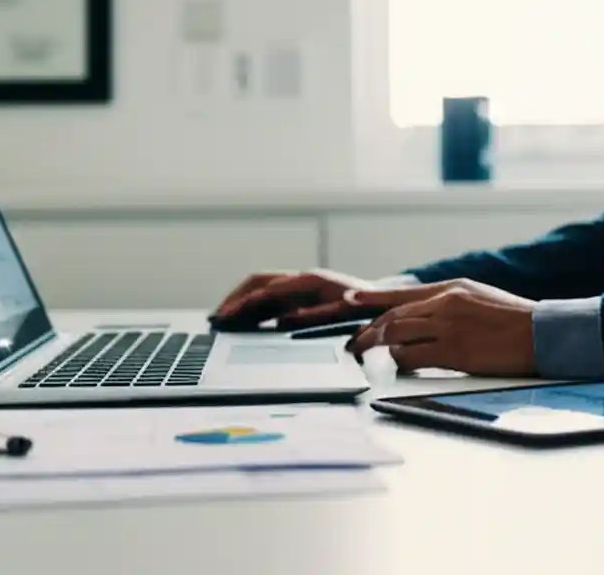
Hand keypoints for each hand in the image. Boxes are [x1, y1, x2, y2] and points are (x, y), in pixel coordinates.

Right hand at [210, 269, 385, 328]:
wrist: (387, 304)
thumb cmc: (370, 310)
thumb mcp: (347, 314)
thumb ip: (317, 316)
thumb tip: (283, 320)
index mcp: (311, 281)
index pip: (267, 290)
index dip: (244, 304)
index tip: (225, 317)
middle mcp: (303, 280)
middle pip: (258, 283)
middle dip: (234, 299)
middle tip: (216, 319)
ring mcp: (302, 287)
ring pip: (262, 289)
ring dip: (241, 303)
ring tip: (222, 321)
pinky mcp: (303, 297)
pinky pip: (272, 300)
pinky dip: (254, 309)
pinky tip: (244, 324)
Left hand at [344, 279, 536, 375]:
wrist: (545, 333)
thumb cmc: (516, 320)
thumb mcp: (480, 297)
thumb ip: (450, 303)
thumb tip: (424, 315)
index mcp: (452, 288)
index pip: (402, 292)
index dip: (372, 297)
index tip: (349, 300)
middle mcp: (446, 303)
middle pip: (393, 316)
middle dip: (369, 331)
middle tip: (355, 343)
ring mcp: (448, 327)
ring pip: (397, 335)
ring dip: (380, 347)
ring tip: (370, 356)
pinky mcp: (453, 352)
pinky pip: (413, 357)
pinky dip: (401, 363)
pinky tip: (400, 368)